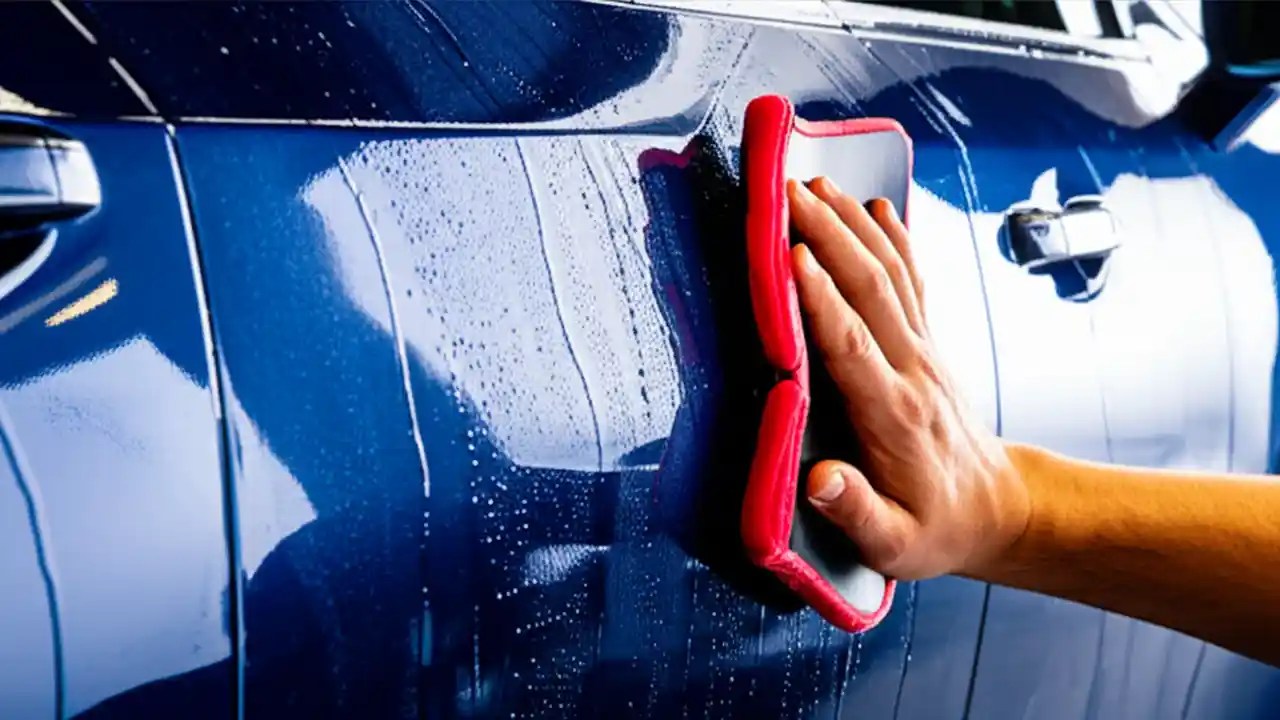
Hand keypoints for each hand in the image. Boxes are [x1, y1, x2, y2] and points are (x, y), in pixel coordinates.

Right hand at [788, 177, 1028, 579]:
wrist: (997, 512)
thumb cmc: (935, 528)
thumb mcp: (894, 545)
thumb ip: (855, 511)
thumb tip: (818, 479)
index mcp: (893, 416)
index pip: (852, 345)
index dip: (820, 299)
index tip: (790, 255)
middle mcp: (912, 370)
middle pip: (869, 289)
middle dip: (827, 234)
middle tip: (785, 193)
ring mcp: (925, 352)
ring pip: (890, 273)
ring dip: (852, 225)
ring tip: (816, 184)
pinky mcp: (929, 345)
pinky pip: (912, 281)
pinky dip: (895, 239)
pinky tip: (877, 208)